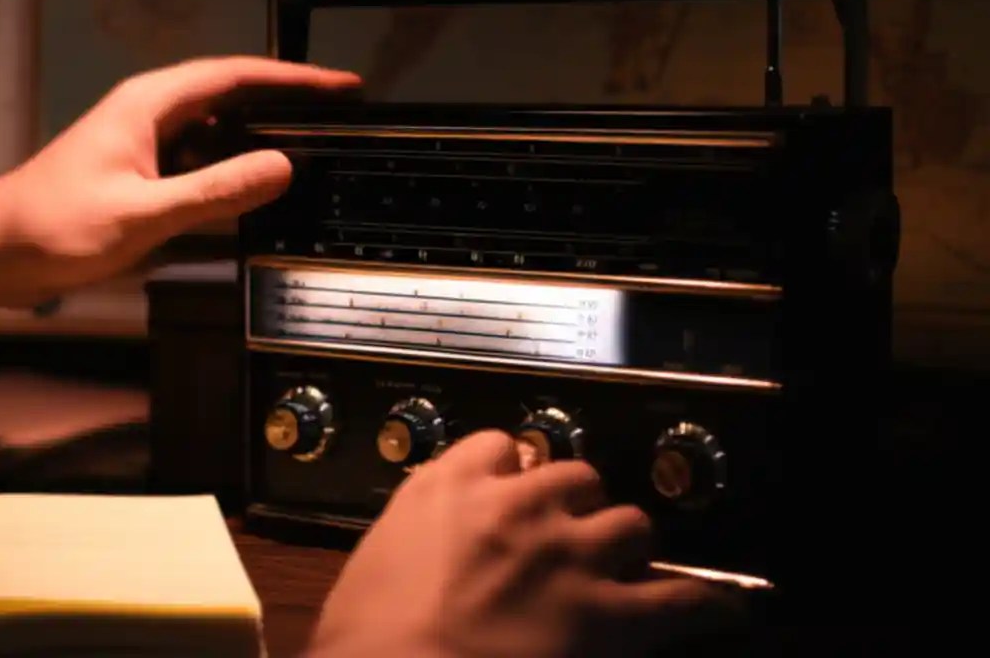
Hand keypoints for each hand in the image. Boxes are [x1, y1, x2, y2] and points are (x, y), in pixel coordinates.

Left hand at [0, 56, 360, 302]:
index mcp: (150, 105)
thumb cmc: (51, 224)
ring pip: (216, 130)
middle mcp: (149, 115)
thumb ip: (216, 190)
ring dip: (258, 137)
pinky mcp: (139, 173)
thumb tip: (279, 167)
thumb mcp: (145, 212)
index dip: (293, 79)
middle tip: (335, 114)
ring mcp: (144, 143)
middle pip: (231, 95)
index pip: (237, 76)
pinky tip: (251, 190)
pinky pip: (198, 161)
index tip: (338, 86)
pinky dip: (230, 169)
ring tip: (307, 147)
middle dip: (285, 102)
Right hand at [309, 431, 739, 657]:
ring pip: (627, 522)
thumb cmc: (365, 638)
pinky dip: (701, 602)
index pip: (496, 444)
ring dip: (625, 542)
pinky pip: (675, 597)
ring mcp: (568, 554)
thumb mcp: (372, 562)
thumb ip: (413, 531)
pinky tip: (718, 606)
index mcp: (450, 488)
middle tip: (571, 528)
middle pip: (573, 475)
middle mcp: (517, 506)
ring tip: (623, 563)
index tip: (513, 479)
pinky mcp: (607, 613)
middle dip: (576, 500)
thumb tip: (426, 540)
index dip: (510, 464)